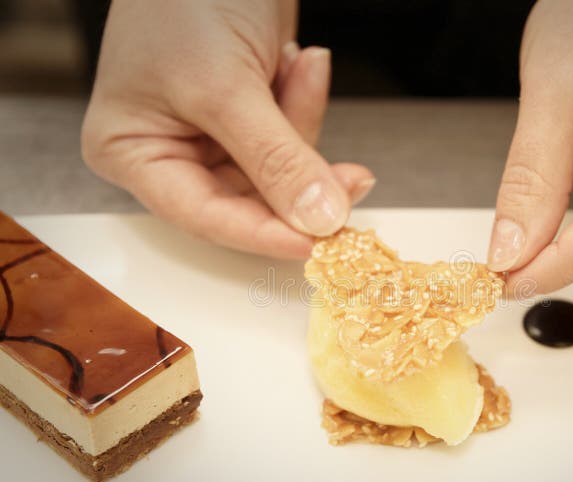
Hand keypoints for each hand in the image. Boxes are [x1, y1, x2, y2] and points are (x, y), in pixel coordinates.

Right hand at [82, 0, 373, 258]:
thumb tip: (318, 221)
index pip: (202, 216)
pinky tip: (303, 60)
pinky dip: (305, 102)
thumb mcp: (226, 86)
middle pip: (248, 199)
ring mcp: (212, 133)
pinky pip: (291, 135)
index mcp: (133, 151)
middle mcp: (169, 151)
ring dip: (303, 124)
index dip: (261, 233)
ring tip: (302, 65)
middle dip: (300, 178)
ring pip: (278, 171)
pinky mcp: (250, 113)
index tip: (316, 244)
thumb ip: (274, 160)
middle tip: (353, 180)